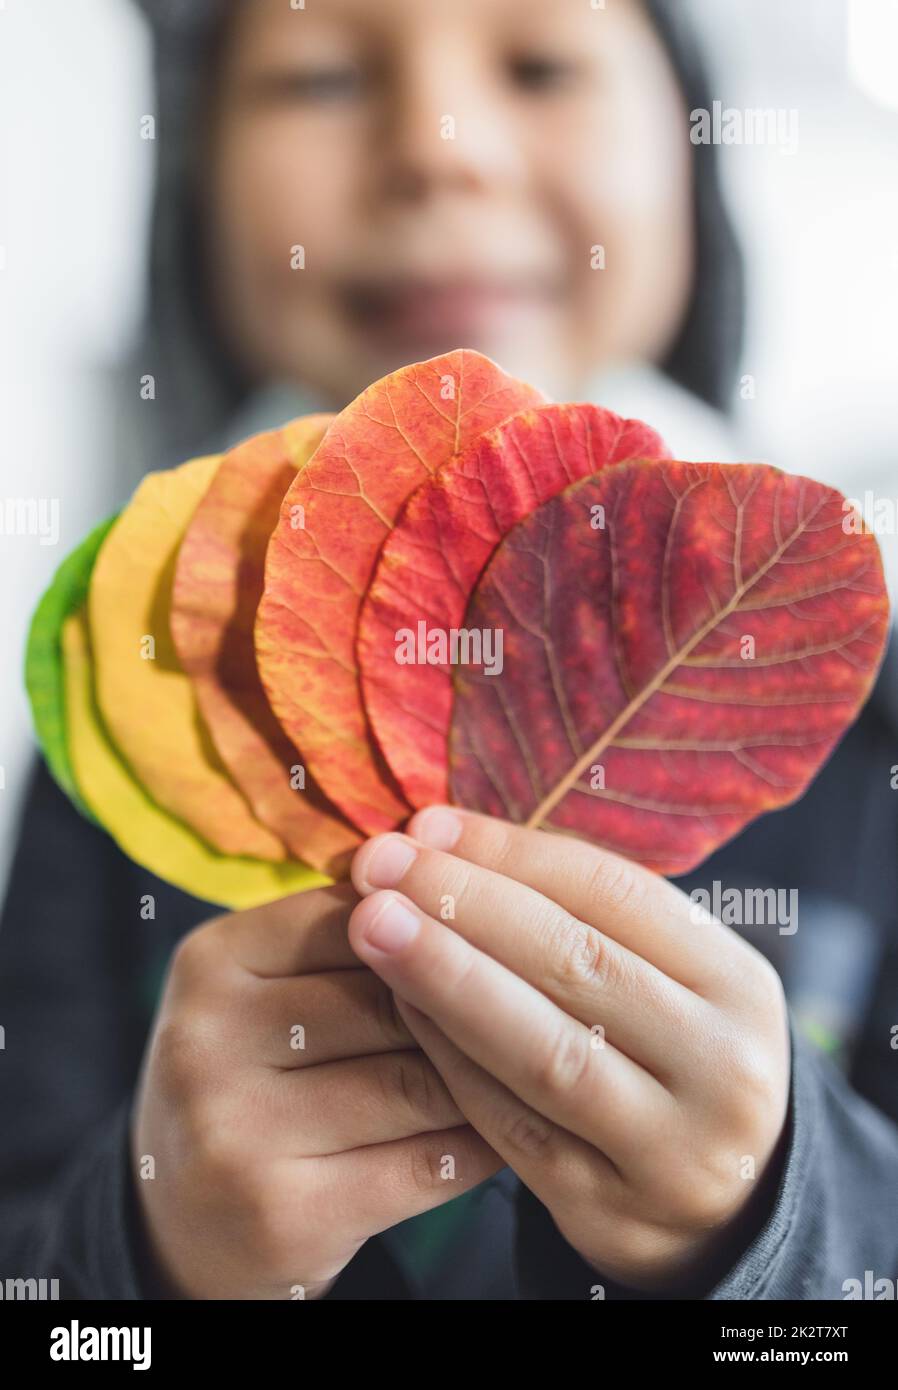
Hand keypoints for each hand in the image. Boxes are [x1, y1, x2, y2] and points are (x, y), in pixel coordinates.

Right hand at [131, 882, 500, 1298]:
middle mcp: (206, 1037)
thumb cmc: (261, 1076)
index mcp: (212, 959)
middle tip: (538, 1003)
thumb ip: (353, 935)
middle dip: (470, 1006)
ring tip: (534, 1065)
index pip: (361, 916)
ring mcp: (235, 1130)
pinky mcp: (281, 1214)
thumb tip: (472, 870)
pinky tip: (505, 1136)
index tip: (500, 934)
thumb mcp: (270, 991)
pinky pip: (425, 1165)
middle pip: (393, 999)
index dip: (440, 929)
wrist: (189, 1222)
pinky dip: (479, 1148)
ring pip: (418, 1082)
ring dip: (487, 1078)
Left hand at [347, 809, 790, 1291]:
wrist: (730, 1201)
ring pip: (542, 1050)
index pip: (615, 893)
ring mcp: (670, 1148)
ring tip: (372, 926)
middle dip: (466, 905)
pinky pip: (510, 1124)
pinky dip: (449, 1059)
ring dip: (446, 978)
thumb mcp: (667, 977)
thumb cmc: (671, 1053)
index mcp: (739, 983)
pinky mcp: (607, 1210)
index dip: (512, 852)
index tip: (425, 824)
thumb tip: (437, 836)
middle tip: (379, 866)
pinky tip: (399, 1007)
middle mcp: (721, 1067)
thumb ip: (575, 913)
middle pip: (577, 964)